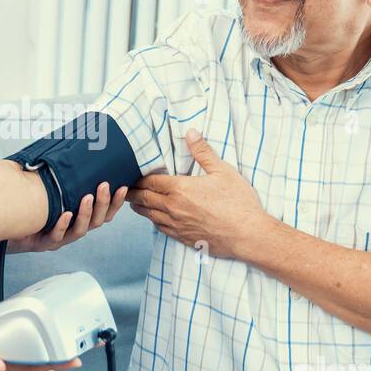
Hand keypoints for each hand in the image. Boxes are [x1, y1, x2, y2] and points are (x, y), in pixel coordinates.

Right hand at [0, 340, 81, 370]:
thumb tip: (0, 366)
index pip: (33, 366)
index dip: (55, 364)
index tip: (76, 360)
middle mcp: (0, 360)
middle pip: (36, 357)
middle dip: (59, 352)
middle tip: (82, 343)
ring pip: (26, 348)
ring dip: (45, 342)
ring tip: (62, 332)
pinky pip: (11, 339)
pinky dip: (24, 333)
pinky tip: (29, 324)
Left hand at [5, 181, 127, 253]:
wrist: (5, 229)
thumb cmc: (30, 209)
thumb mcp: (50, 192)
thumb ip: (62, 178)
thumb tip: (72, 149)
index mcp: (79, 219)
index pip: (105, 212)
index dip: (115, 202)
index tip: (123, 186)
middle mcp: (73, 230)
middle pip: (97, 221)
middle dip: (104, 204)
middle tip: (104, 186)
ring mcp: (60, 238)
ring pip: (80, 230)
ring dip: (86, 214)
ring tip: (87, 197)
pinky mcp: (43, 243)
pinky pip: (56, 237)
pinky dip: (62, 226)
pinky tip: (65, 214)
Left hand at [127, 129, 268, 257]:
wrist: (248, 235)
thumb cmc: (239, 203)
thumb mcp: (223, 172)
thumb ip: (203, 152)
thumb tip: (191, 132)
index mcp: (180, 189)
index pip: (150, 181)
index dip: (138, 177)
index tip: (130, 173)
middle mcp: (173, 208)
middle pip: (143, 199)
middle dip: (131, 192)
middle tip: (123, 188)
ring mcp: (176, 225)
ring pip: (149, 215)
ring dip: (139, 207)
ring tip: (133, 202)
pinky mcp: (182, 238)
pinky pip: (160, 228)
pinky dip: (153, 221)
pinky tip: (154, 218)